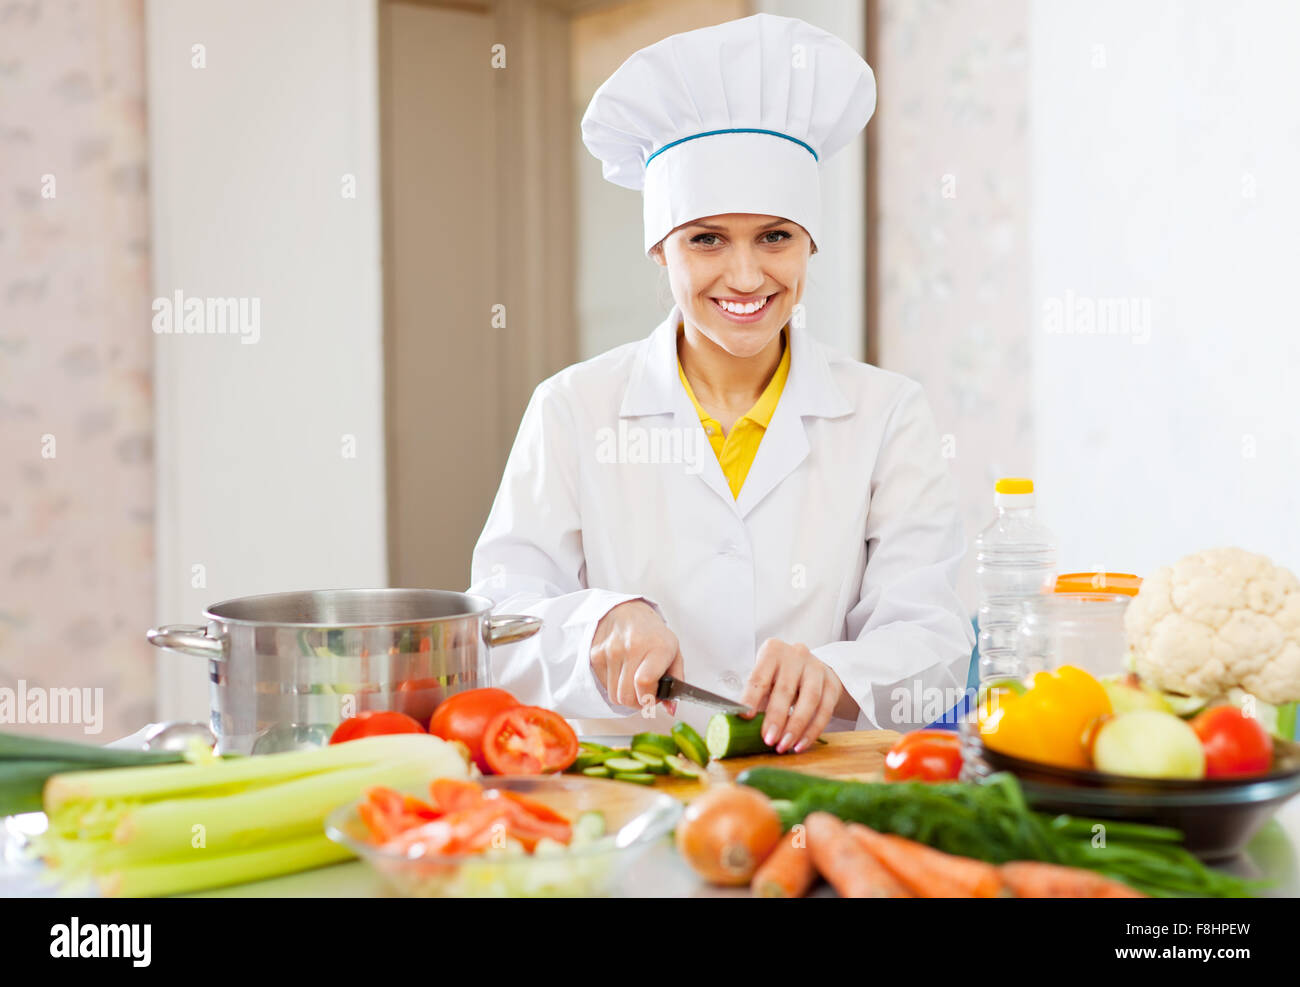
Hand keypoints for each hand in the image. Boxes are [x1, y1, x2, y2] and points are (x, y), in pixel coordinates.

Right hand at [590, 600, 682, 711]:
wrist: (627, 611)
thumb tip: (671, 710)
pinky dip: (614, 686)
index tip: (654, 697)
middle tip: (645, 694)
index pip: (644, 683)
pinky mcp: (596, 655)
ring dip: (625, 695)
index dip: (648, 698)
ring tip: (633, 682)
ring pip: (614, 696)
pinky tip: (622, 672)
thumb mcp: (674, 653)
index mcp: (656, 647)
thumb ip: (676, 682)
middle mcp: (631, 648)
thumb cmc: (654, 636)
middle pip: (627, 696)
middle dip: (638, 702)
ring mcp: (610, 651)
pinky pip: (604, 686)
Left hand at [740, 639, 843, 753]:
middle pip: (785, 689)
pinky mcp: (832, 684)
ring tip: (784, 746)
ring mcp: (817, 668)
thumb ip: (756, 699)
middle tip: (768, 740)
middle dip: (776, 718)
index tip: (746, 717)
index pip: (759, 676)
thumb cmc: (779, 675)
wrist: (809, 668)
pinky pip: (825, 710)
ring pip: (810, 700)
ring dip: (796, 727)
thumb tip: (742, 727)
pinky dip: (812, 731)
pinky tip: (800, 744)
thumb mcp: (765, 679)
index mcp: (772, 651)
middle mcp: (796, 655)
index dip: (752, 697)